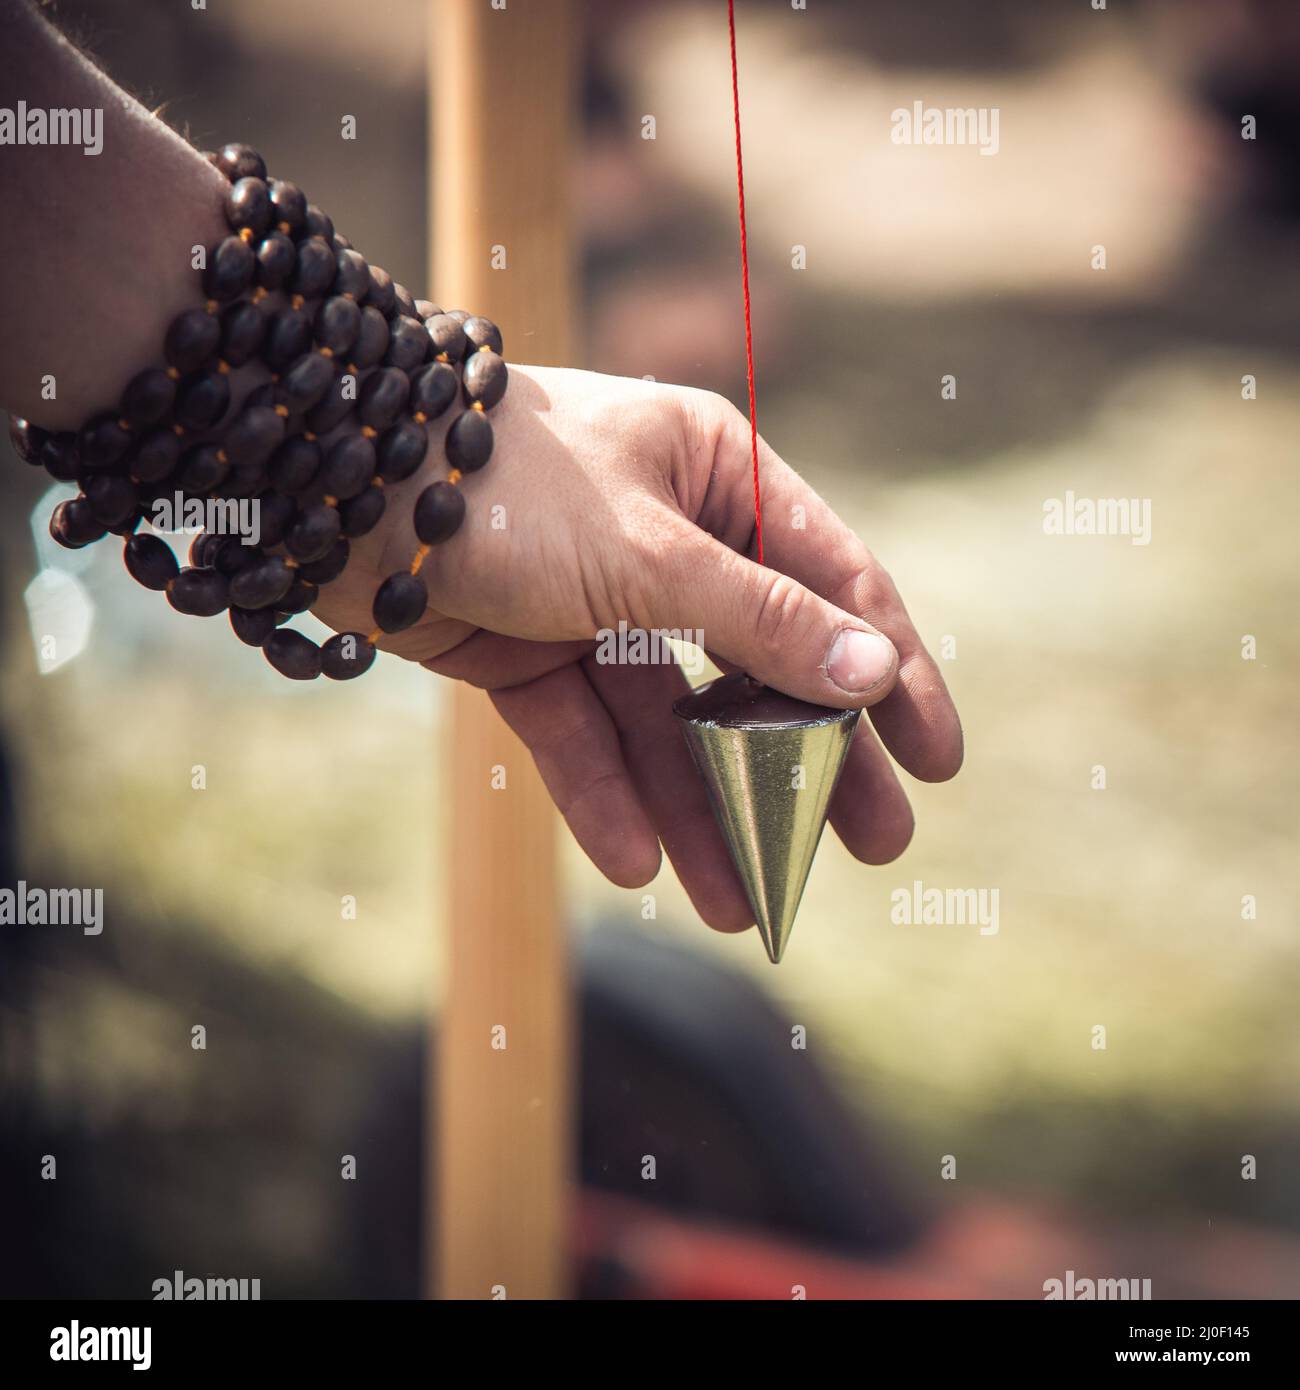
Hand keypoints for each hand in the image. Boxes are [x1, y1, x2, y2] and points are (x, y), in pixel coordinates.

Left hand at [313, 365, 963, 929]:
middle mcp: (669, 540)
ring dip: (699, 806)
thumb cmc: (512, 486)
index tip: (937, 761)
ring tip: (740, 904)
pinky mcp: (531, 653)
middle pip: (760, 668)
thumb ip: (763, 617)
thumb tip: (873, 670)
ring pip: (669, 719)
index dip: (892, 674)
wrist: (342, 486)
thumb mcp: (655, 554)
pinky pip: (583, 733)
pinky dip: (604, 794)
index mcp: (720, 479)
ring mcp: (599, 602)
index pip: (836, 584)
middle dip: (805, 761)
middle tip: (865, 849)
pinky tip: (635, 865)